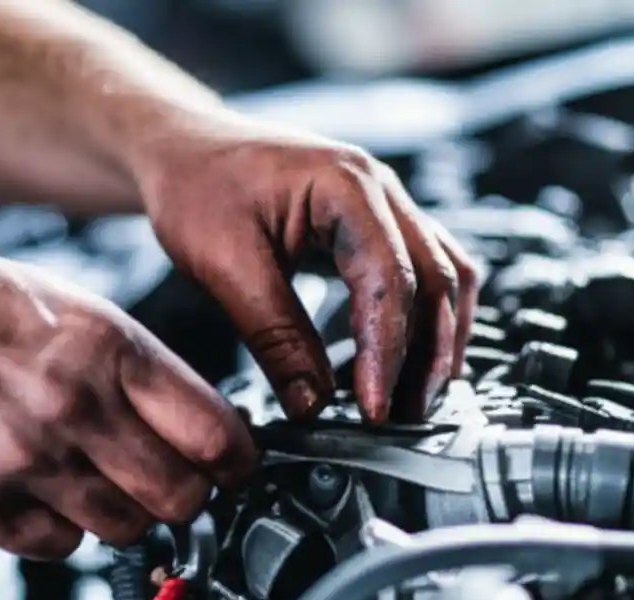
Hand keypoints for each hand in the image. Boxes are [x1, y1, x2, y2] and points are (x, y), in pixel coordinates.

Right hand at [0, 240, 256, 557]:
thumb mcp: (68, 303)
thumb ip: (135, 366)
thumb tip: (196, 417)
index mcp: (107, 346)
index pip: (216, 435)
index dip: (236, 460)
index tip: (234, 466)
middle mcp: (73, 405)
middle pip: (181, 496)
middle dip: (188, 495)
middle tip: (173, 481)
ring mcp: (24, 460)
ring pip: (123, 528)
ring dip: (123, 513)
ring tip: (96, 478)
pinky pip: (55, 546)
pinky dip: (61, 530)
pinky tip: (43, 490)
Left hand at [134, 115, 478, 422]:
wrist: (186, 148)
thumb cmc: (197, 186)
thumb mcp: (223, 264)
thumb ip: (273, 336)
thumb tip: (312, 404)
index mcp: (346, 186)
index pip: (391, 279)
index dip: (387, 351)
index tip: (373, 408)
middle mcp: (381, 189)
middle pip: (435, 280)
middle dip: (425, 356)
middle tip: (400, 417)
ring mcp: (387, 204)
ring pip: (446, 275)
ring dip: (439, 340)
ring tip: (414, 399)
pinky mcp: (378, 224)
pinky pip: (430, 270)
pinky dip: (431, 318)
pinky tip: (414, 360)